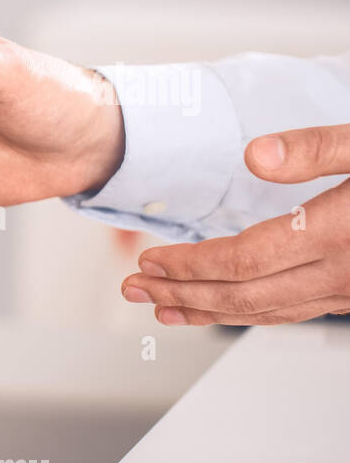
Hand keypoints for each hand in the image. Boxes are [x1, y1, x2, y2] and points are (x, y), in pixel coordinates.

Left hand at [122, 123, 349, 325]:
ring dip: (207, 311)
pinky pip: (291, 312)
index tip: (148, 260)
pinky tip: (222, 309)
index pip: (242, 259)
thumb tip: (257, 155)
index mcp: (336, 233)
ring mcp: (349, 290)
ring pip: (265, 312)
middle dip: (181, 293)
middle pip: (243, 295)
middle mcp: (341, 273)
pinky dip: (248, 313)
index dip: (188, 264)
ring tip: (163, 308)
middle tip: (134, 289)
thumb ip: (317, 149)